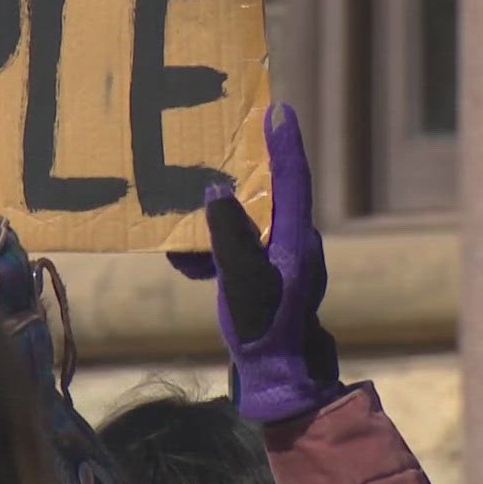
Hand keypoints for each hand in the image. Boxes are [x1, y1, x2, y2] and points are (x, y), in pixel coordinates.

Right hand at [200, 103, 345, 422]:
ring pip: (249, 227)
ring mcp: (287, 261)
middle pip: (270, 197)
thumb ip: (227, 234)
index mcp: (294, 238)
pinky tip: (191, 268)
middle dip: (239, 182)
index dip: (284, 143)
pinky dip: (216, 254)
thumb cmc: (262, 325)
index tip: (278, 109)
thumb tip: (215, 190)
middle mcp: (296, 243)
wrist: (279, 374)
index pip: (292, 179)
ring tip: (186, 251)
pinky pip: (243, 250)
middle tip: (217, 157)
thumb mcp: (239, 279)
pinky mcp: (275, 277)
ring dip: (216, 231)